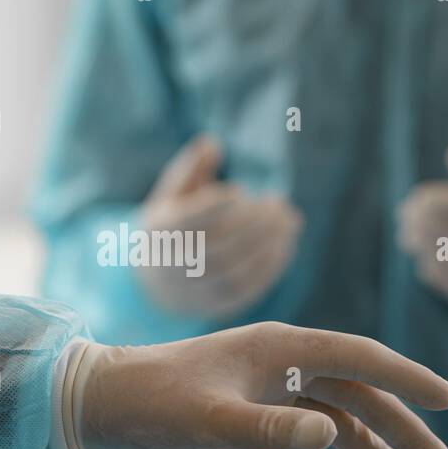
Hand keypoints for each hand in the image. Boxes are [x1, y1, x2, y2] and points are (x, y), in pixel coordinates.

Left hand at [72, 322, 447, 448]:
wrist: (93, 409)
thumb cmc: (149, 405)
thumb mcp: (210, 421)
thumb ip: (271, 430)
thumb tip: (330, 437)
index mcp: (280, 348)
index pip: (361, 359)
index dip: (408, 380)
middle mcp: (282, 364)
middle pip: (357, 395)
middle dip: (398, 429)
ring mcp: (268, 391)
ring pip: (334, 423)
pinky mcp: (251, 418)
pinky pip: (299, 447)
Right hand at [139, 135, 302, 318]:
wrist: (156, 286)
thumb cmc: (171, 229)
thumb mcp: (169, 196)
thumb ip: (191, 170)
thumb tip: (211, 142)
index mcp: (160, 234)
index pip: (186, 223)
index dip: (213, 207)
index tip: (240, 191)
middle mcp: (175, 266)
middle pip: (217, 248)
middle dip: (253, 225)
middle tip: (279, 203)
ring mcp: (197, 290)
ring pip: (235, 271)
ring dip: (268, 245)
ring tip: (291, 220)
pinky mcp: (218, 306)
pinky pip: (248, 289)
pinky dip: (270, 267)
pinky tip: (286, 244)